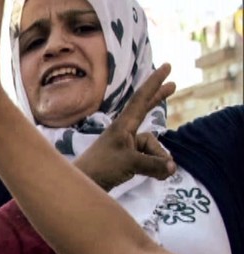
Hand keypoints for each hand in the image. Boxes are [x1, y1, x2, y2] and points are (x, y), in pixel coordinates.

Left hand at [74, 64, 175, 190]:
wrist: (83, 185)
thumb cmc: (102, 168)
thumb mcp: (130, 163)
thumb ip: (154, 164)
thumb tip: (172, 167)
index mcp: (123, 125)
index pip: (141, 98)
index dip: (154, 82)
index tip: (166, 66)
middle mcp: (125, 132)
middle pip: (146, 110)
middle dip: (158, 99)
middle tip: (173, 84)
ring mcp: (126, 145)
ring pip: (153, 147)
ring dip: (159, 160)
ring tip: (156, 173)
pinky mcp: (127, 159)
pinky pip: (150, 159)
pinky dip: (156, 167)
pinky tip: (159, 177)